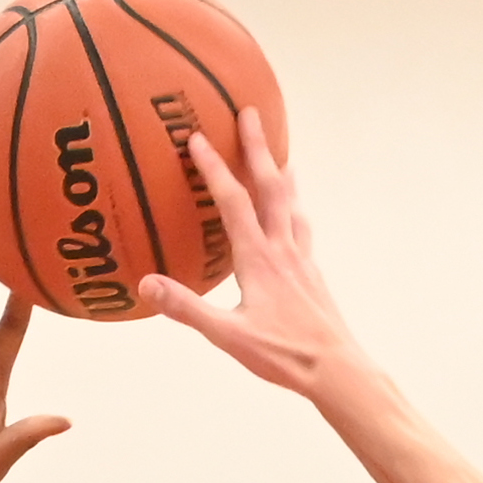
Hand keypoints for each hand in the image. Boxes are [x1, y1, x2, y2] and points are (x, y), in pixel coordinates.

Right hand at [139, 109, 361, 393]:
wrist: (336, 370)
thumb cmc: (283, 356)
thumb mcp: (228, 336)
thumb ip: (187, 308)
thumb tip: (147, 284)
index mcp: (258, 260)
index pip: (232, 202)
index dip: (213, 168)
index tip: (197, 136)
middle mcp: (283, 250)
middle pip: (270, 187)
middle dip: (257, 148)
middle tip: (251, 113)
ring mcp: (302, 260)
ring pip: (292, 205)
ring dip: (282, 174)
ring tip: (281, 154)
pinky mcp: (313, 275)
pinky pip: (302, 229)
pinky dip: (296, 210)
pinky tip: (296, 216)